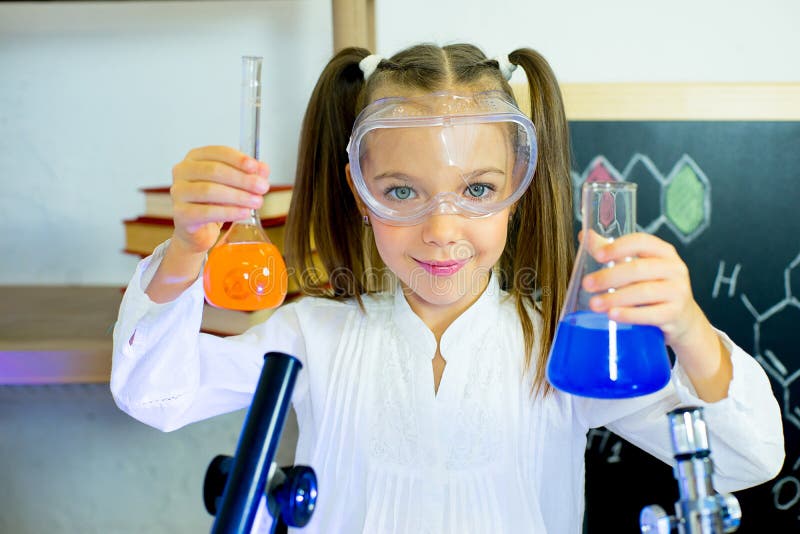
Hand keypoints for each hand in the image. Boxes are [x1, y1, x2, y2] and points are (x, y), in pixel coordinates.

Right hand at [169, 146, 270, 252]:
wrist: (199, 230)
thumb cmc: (214, 202)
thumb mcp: (234, 185)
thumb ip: (248, 174)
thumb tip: (263, 169)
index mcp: (195, 158)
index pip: (217, 152)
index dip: (238, 159)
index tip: (255, 167)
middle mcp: (182, 171)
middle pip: (214, 171)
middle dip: (242, 179)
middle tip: (262, 188)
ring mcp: (178, 192)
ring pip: (210, 190)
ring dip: (238, 196)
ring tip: (257, 202)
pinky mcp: (180, 214)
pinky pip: (206, 212)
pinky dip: (229, 212)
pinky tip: (244, 213)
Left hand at [580, 231, 731, 400]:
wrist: (682, 318)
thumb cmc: (654, 287)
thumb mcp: (638, 266)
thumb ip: (612, 251)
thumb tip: (585, 235)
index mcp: (663, 252)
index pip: (641, 242)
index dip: (618, 247)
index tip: (597, 255)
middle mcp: (674, 268)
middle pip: (638, 268)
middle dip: (609, 276)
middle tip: (587, 284)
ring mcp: (678, 291)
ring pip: (643, 292)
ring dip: (615, 297)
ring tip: (594, 304)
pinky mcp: (676, 313)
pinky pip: (651, 314)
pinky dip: (630, 314)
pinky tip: (613, 315)